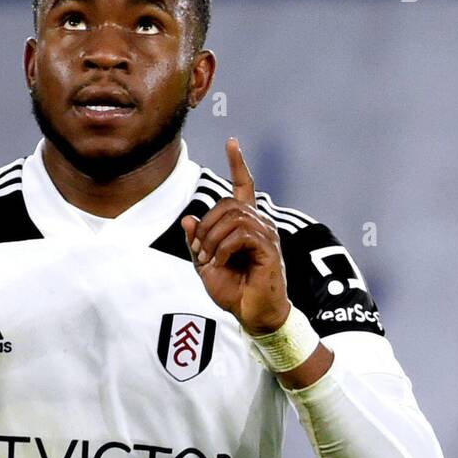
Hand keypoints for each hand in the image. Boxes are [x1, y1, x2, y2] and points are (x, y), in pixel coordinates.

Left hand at [181, 137, 290, 335]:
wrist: (252, 315)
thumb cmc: (235, 292)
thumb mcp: (207, 266)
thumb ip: (197, 242)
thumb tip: (188, 219)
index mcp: (247, 225)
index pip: (244, 187)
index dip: (238, 164)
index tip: (232, 142)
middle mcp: (260, 224)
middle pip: (227, 204)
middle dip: (206, 227)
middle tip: (200, 253)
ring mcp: (267, 235)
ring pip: (233, 218)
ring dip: (212, 239)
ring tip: (210, 260)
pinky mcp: (269, 248)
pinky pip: (241, 235)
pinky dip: (223, 248)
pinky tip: (220, 263)